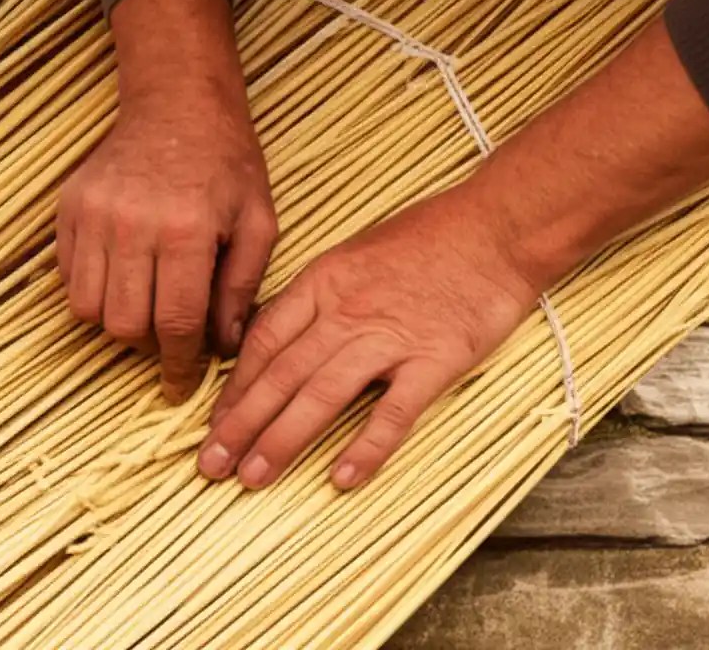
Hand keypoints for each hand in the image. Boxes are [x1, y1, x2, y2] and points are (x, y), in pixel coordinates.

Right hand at [56, 0, 276, 402]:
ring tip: (146, 307)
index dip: (178, 364)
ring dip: (117, 322)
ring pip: (88, 308)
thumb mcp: (259, 223)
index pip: (174, 322)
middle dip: (148, 345)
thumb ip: (243, 288)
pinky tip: (124, 279)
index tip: (181, 384)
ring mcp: (94, 215)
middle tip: (170, 338)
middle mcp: (133, 224)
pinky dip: (92, 293)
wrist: (178, 105)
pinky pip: (68, 278)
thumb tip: (224, 348)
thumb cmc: (228, 165)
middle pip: (124, 324)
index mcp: (187, 230)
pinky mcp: (69, 208)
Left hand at [196, 186, 537, 489]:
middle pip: (281, 374)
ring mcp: (390, 338)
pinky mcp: (435, 360)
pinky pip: (393, 412)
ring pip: (321, 395)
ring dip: (282, 439)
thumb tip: (282, 334)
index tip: (214, 422)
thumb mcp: (357, 252)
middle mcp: (347, 312)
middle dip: (240, 424)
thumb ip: (320, 295)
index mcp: (324, 282)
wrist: (497, 229)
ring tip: (253, 478)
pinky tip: (341, 479)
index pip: (263, 340)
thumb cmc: (432, 236)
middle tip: (210, 465)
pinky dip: (365, 447)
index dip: (234, 386)